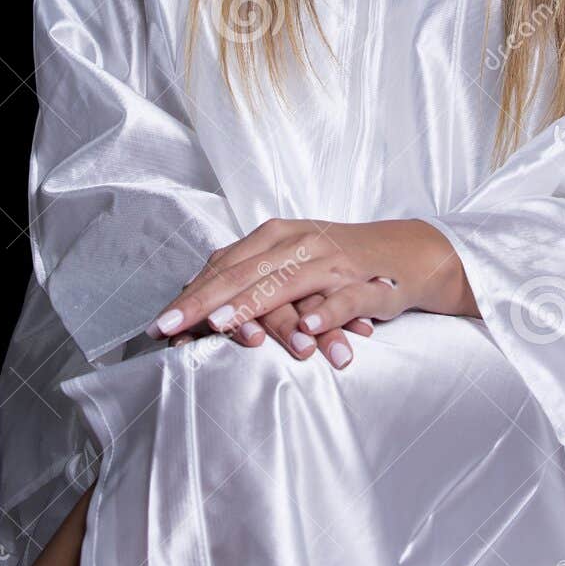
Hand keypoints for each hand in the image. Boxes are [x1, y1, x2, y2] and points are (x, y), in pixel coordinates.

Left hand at [149, 217, 475, 366]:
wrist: (405, 254)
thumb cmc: (338, 262)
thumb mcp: (289, 261)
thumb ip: (250, 275)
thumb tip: (197, 299)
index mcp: (276, 236)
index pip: (224, 265)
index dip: (191, 294)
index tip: (160, 322)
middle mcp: (299, 242)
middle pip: (243, 272)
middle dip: (203, 301)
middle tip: (169, 327)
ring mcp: (332, 261)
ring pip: (286, 282)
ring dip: (252, 304)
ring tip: (221, 325)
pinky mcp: (364, 283)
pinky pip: (341, 298)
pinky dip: (324, 312)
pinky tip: (305, 329)